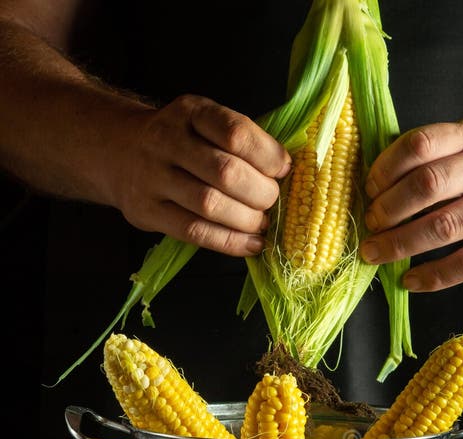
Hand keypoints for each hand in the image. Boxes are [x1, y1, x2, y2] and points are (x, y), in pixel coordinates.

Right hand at [112, 94, 290, 255]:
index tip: (284, 169)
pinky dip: (229, 242)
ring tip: (261, 223)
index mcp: (190, 112)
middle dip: (260, 193)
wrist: (118, 151)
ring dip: (246, 220)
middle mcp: (167, 140)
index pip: (235, 132)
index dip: (268, 155)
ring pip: (210, 205)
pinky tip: (251, 245)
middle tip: (271, 201)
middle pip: (225, 172)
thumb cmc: (179, 141)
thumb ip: (241, 140)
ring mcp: (153, 178)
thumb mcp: (204, 123)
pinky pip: (195, 232)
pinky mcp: (147, 211)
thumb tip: (286, 171)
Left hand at [359, 119, 462, 290]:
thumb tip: (372, 192)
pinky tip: (410, 280)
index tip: (369, 190)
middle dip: (389, 209)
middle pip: (428, 185)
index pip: (421, 143)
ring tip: (376, 253)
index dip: (386, 168)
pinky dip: (432, 276)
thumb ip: (431, 161)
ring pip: (444, 227)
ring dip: (401, 244)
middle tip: (370, 225)